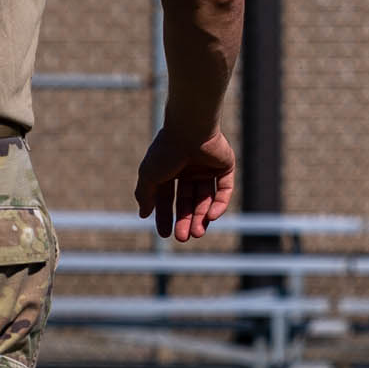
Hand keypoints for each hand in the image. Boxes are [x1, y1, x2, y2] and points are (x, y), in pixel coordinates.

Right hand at [132, 126, 234, 240]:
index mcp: (169, 169)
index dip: (165, 216)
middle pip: (188, 201)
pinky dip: (218, 205)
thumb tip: (143, 215)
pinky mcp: (225, 167)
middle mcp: (188, 169)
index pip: (167, 198)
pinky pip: (223, 190)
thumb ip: (145, 195)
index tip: (165, 234)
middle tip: (183, 238)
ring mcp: (207, 168)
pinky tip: (211, 217)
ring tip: (197, 234)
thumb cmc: (166, 151)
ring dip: (202, 217)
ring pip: (205, 198)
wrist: (190, 129)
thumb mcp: (148, 176)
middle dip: (185, 220)